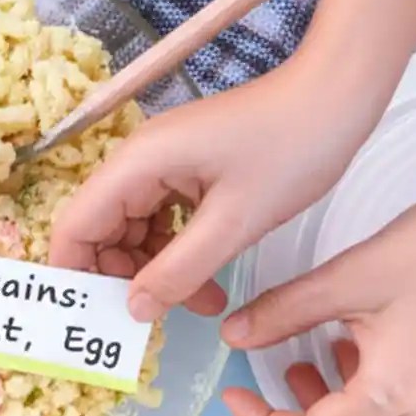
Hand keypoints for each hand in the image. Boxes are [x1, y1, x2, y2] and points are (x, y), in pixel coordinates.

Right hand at [50, 59, 380, 320]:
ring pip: (134, 230)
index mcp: (137, 163)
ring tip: (203, 304)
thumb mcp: (234, 223)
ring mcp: (163, 163)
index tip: (93, 320)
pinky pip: (163, 219)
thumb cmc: (291, 151)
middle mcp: (139, 161)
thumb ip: (178, 271)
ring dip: (157, 271)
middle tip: (159, 319)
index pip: (76, 225)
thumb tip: (133, 310)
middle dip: (124, 279)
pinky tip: (210, 278)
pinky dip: (179, 252)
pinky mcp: (187, 168)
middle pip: (101, 231)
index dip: (75, 275)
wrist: (339, 96)